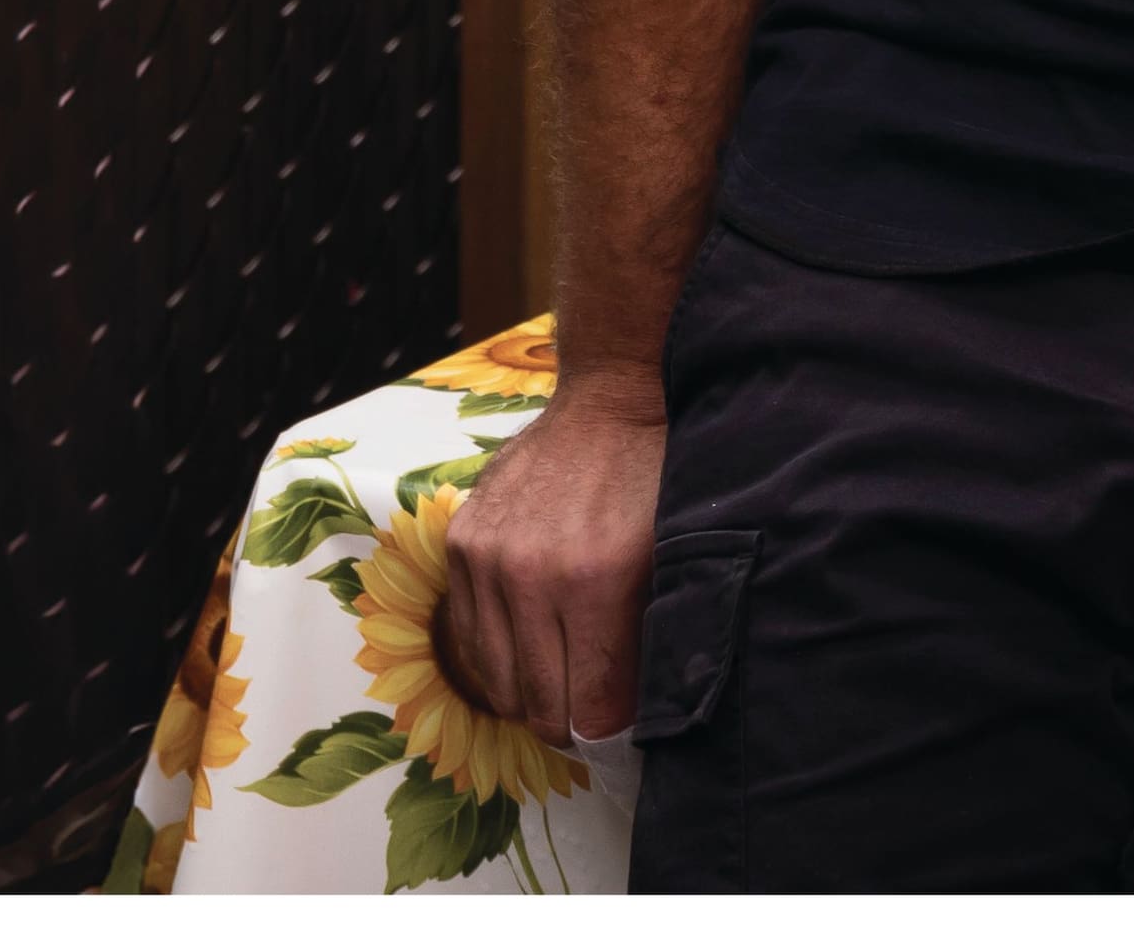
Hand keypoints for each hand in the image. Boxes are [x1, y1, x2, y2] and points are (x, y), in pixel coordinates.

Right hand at [433, 371, 667, 743]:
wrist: (612, 402)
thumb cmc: (654, 481)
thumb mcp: (671, 562)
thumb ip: (648, 645)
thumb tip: (625, 722)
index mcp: (596, 583)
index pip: (592, 709)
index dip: (609, 732)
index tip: (619, 731)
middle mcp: (531, 575)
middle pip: (540, 703)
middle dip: (569, 721)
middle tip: (589, 713)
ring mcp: (488, 559)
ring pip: (497, 680)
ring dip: (529, 692)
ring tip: (558, 680)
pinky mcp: (461, 543)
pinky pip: (467, 636)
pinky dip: (496, 654)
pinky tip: (527, 643)